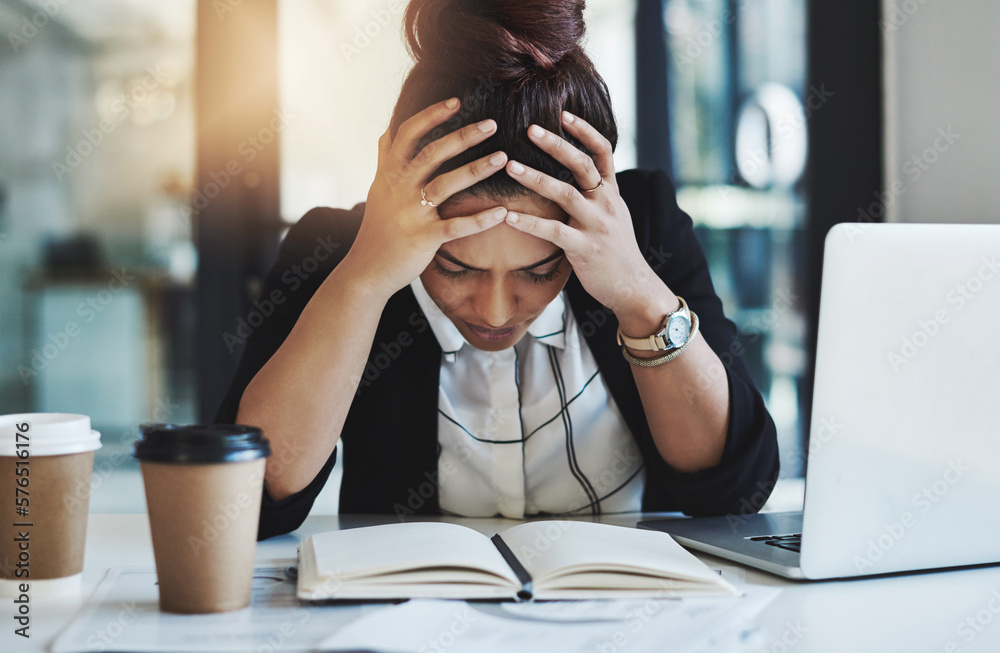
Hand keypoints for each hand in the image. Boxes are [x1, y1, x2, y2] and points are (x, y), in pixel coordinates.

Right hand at [343, 98, 509, 299]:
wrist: (367, 269)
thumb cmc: (377, 228)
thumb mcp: (376, 189)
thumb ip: (384, 159)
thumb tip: (387, 131)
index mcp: (390, 173)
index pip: (409, 134)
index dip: (432, 115)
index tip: (456, 101)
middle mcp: (399, 189)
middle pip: (432, 153)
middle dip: (463, 136)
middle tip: (492, 124)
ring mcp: (410, 213)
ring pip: (445, 185)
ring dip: (476, 169)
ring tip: (503, 158)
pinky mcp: (423, 238)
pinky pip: (456, 226)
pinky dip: (481, 219)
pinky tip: (503, 212)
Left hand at [503, 111, 675, 330]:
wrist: (634, 288)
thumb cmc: (617, 251)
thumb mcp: (614, 215)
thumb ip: (599, 193)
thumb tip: (581, 172)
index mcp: (612, 193)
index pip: (603, 151)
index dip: (585, 130)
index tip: (563, 113)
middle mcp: (606, 204)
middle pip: (582, 165)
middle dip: (556, 145)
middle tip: (530, 129)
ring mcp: (597, 225)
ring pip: (566, 193)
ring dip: (536, 178)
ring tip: (510, 166)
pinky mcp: (585, 248)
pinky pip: (553, 231)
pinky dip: (529, 222)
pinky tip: (508, 215)